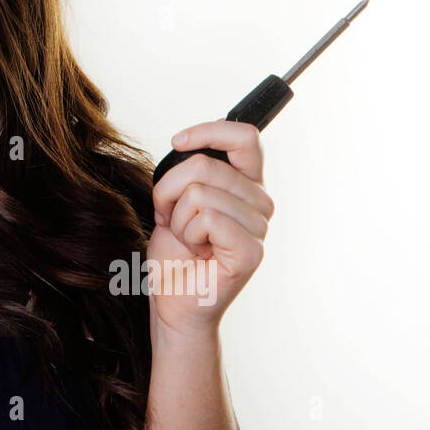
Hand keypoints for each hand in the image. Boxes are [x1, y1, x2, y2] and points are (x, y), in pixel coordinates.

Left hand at [146, 120, 273, 337]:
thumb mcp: (177, 197)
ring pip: (200, 193)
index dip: (209, 131)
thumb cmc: (175, 251)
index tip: (178, 142)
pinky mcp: (250, 252)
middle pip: (205, 165)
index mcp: (247, 184)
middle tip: (170, 217)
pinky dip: (187, 234)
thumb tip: (198, 136)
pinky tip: (196, 251)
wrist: (172, 299)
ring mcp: (259, 229)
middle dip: (169, 189)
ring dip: (177, 217)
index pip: (245, 136)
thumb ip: (193, 168)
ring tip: (187, 238)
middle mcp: (260, 203)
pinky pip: (208, 219)